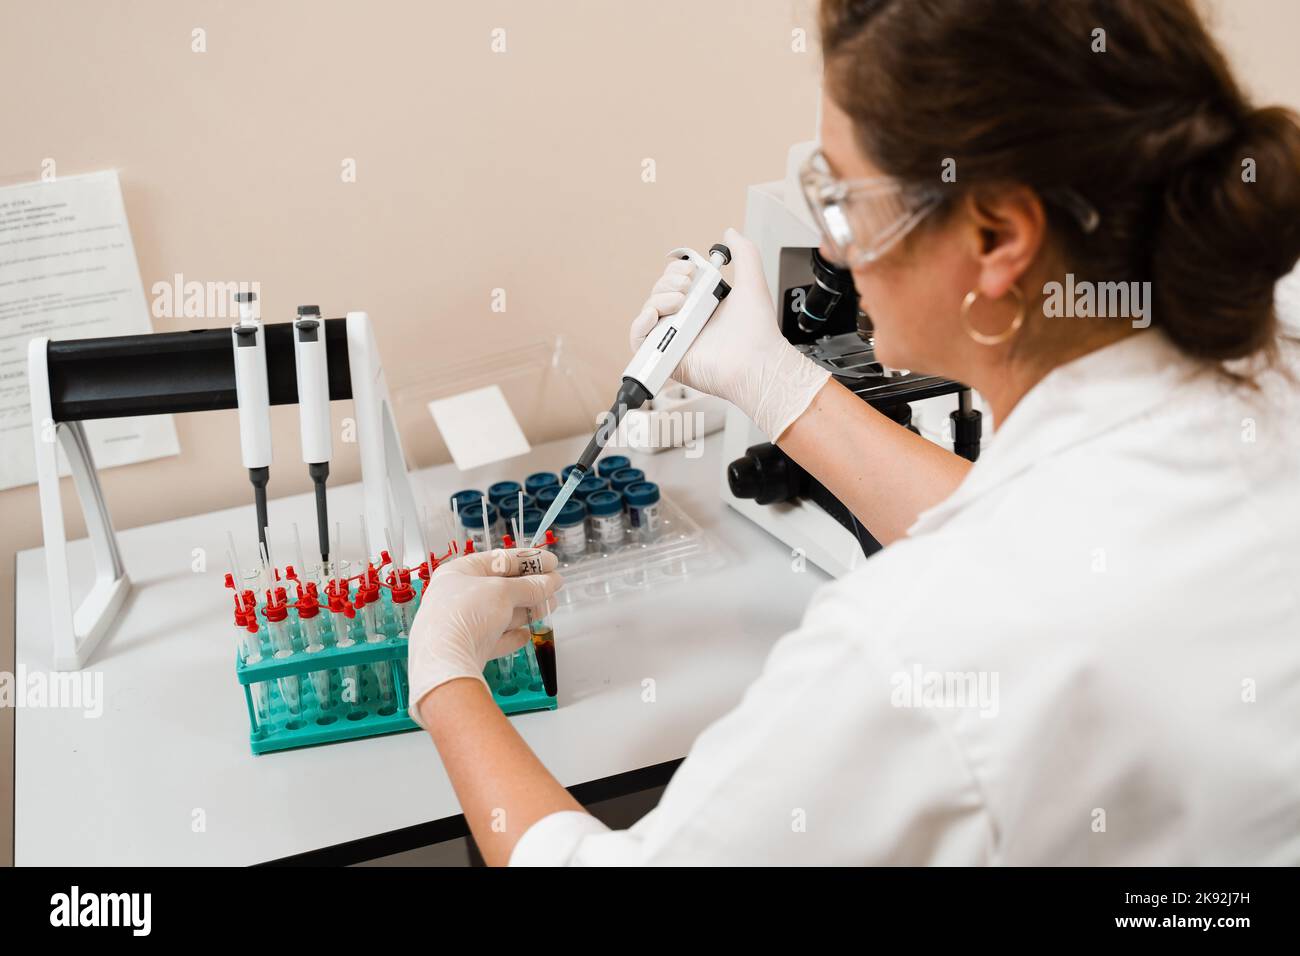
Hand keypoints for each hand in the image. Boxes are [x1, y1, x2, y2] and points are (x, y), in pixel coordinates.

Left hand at [407, 548, 562, 726]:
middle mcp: (457, 597)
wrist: (446, 663)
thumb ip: (528, 587)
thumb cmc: (465, 615)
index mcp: (458, 573)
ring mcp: (462, 624)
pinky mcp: (468, 650)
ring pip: (500, 614)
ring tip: (550, 607)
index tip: (552, 563)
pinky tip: (527, 635)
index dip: (527, 559)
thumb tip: (550, 582)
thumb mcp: (502, 592)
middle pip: (500, 587)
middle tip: (555, 586)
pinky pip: (494, 638)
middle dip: (530, 587)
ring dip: (526, 610)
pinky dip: (512, 636)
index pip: (497, 560)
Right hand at [629, 227, 830, 441]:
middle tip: (687, 288)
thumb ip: (744, 253)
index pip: (674, 281)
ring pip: (648, 312)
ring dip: (657, 300)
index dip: (676, 271)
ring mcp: (675, 340)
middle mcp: (686, 321)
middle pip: (658, 293)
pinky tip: (653, 316)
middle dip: (667, 283)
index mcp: (702, 304)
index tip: (691, 271)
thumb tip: (730, 233)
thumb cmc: (757, 330)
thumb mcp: (752, 281)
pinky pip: (639, 340)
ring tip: (679, 303)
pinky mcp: (666, 358)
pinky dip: (640, 325)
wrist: (756, 362)